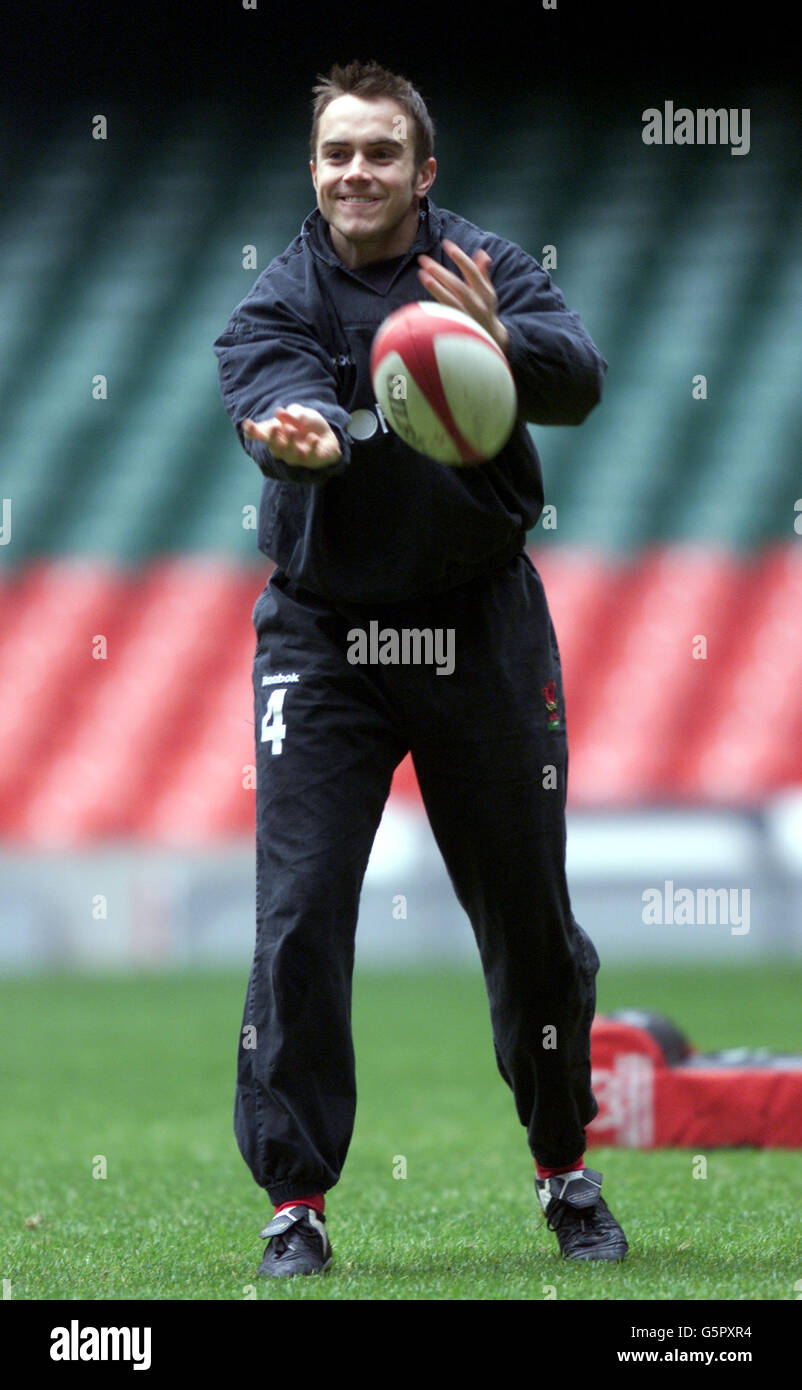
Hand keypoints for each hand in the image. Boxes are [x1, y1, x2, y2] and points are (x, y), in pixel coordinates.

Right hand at [242, 405, 341, 467]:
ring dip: (290, 443)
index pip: (260, 435)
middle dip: (272, 438)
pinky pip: (310, 457)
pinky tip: (313, 438)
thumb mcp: (298, 413)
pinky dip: (311, 448)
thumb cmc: (307, 424)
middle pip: (274, 448)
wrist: (327, 436)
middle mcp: (283, 449)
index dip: (252, 431)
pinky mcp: (312, 460)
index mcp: (276, 436)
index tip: (247, 424)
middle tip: (275, 426)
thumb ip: (290, 413)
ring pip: (290, 455)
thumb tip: (279, 413)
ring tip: (292, 430)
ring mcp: (297, 456)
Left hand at [417, 238, 509, 353]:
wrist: (492, 341)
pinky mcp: (459, 327)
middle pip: (457, 284)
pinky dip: (436, 303)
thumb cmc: (486, 312)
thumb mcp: (488, 293)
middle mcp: (478, 304)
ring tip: (422, 273)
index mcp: (485, 292)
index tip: (446, 243)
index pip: (472, 270)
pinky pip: (446, 314)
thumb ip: (483, 274)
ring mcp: (468, 317)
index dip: (459, 256)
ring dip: (436, 286)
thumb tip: (482, 253)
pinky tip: (426, 295)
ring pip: (451, 299)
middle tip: (423, 259)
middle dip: (440, 270)